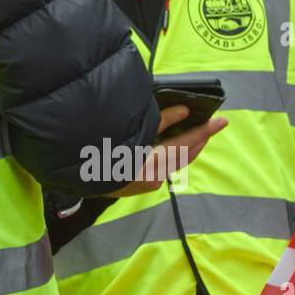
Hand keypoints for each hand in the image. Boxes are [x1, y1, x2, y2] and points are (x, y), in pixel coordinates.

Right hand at [106, 104, 227, 197]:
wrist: (72, 172)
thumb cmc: (98, 148)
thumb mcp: (131, 128)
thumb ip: (159, 120)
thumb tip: (184, 111)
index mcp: (152, 165)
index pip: (186, 145)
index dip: (204, 131)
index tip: (222, 121)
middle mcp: (153, 178)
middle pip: (183, 157)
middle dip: (198, 140)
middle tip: (211, 125)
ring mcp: (144, 183)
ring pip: (173, 162)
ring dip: (185, 146)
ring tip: (193, 131)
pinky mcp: (135, 183)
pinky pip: (161, 165)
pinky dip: (169, 152)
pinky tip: (168, 141)